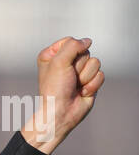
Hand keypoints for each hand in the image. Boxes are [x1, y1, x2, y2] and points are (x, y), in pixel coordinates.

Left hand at [21, 37, 104, 154]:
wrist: (60, 114)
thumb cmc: (54, 90)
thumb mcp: (58, 62)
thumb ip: (73, 45)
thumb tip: (88, 41)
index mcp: (54, 56)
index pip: (71, 41)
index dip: (71, 52)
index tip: (61, 66)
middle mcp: (67, 62)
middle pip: (85, 52)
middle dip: (79, 66)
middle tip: (69, 79)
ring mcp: (80, 72)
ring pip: (95, 62)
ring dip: (85, 77)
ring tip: (75, 86)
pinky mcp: (90, 82)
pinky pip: (100, 75)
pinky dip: (92, 85)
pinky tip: (82, 93)